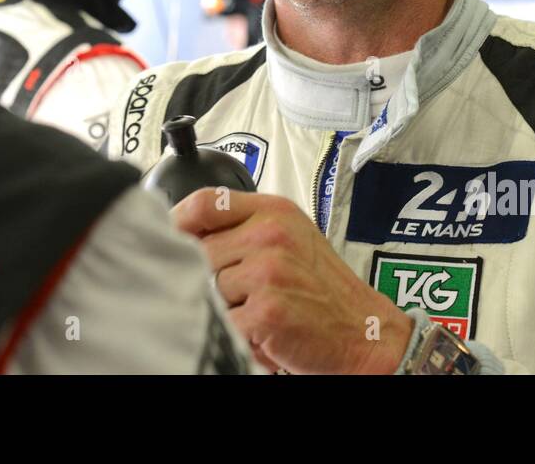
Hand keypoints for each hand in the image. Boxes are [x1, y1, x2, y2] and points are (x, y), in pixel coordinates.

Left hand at [172, 188, 412, 373]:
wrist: (365, 331)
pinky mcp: (266, 310)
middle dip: (209, 277)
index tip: (169, 237)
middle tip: (239, 294)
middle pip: (199, 251)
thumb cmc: (325, 290)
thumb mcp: (291, 239)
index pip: (205, 202)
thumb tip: (185, 233)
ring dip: (225, 308)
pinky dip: (237, 332)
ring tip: (255, 311)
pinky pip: (224, 321)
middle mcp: (271, 235)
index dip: (178, 221)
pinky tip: (262, 330)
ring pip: (207, 288)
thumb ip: (245, 228)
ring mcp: (268, 272)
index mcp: (274, 212)